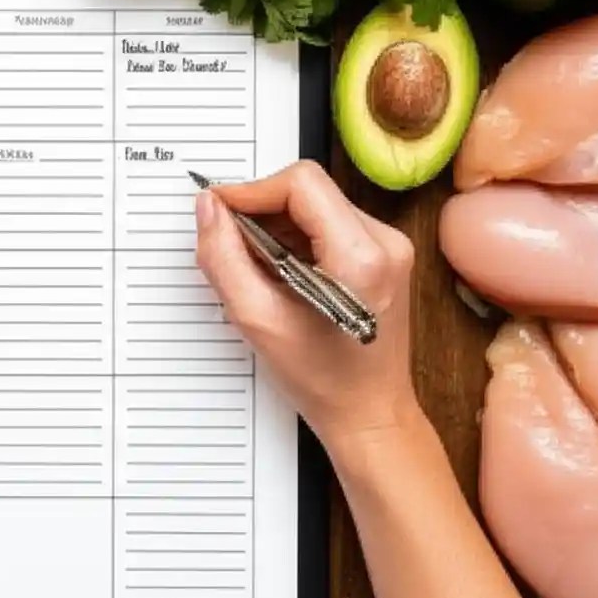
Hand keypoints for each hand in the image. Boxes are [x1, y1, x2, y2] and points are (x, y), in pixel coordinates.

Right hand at [194, 161, 416, 444]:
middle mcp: (385, 242)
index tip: (218, 210)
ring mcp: (388, 247)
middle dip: (261, 211)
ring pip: (316, 205)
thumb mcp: (258, 319)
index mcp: (361, 256)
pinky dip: (296, 239)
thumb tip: (209, 209)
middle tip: (231, 245)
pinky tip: (280, 274)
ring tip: (257, 270)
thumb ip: (223, 257)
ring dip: (277, 226)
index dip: (251, 191)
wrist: (369, 413)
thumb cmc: (324, 379)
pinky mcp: (383, 255)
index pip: (300, 184)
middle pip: (308, 190)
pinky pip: (329, 224)